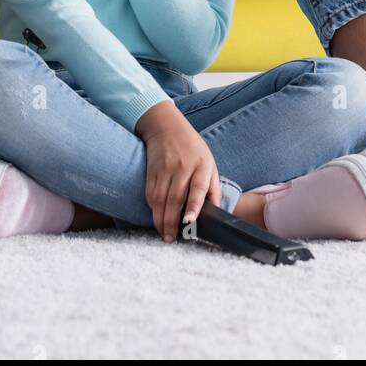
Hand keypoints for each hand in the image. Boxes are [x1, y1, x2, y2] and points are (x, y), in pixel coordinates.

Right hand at [134, 103, 221, 241]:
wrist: (167, 127)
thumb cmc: (193, 149)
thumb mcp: (210, 164)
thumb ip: (213, 188)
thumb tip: (215, 211)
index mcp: (201, 165)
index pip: (197, 188)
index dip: (193, 206)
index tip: (189, 222)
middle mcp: (182, 167)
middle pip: (175, 198)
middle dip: (172, 222)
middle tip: (172, 239)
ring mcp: (165, 168)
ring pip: (160, 199)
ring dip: (160, 220)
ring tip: (164, 235)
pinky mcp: (152, 171)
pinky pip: (151, 194)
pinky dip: (153, 208)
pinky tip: (157, 217)